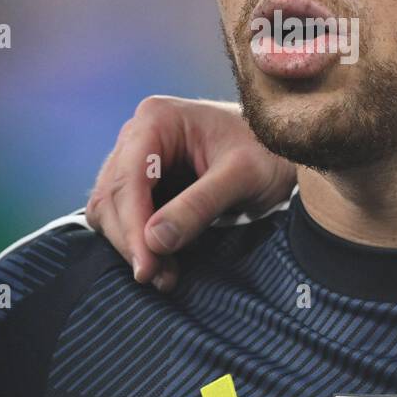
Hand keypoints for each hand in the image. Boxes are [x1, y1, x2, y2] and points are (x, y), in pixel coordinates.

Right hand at [85, 97, 296, 290]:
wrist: (284, 149)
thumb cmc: (269, 153)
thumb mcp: (242, 177)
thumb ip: (200, 205)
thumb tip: (154, 240)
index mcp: (157, 118)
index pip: (128, 179)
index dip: (132, 227)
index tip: (146, 267)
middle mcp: (138, 133)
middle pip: (112, 196)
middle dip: (131, 240)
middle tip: (158, 278)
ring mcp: (138, 157)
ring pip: (111, 209)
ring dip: (133, 246)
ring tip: (165, 276)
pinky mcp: (145, 181)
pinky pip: (126, 216)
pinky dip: (140, 243)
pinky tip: (164, 264)